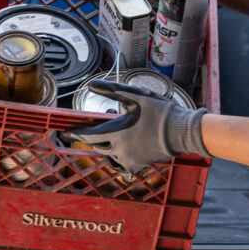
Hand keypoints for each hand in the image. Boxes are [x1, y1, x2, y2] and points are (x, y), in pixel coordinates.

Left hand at [59, 80, 207, 173]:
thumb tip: (91, 85)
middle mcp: (120, 149)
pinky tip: (123, 147)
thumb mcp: (135, 96)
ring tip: (111, 135)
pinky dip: (118, 158)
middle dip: (91, 138)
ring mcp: (129, 159)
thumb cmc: (160, 112)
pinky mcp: (139, 165)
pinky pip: (122, 165)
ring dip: (105, 148)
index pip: (88, 136)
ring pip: (108, 157)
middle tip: (90, 130)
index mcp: (116, 133)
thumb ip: (112, 91)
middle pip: (96, 147)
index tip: (66, 132)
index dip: (75, 133)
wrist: (182, 131)